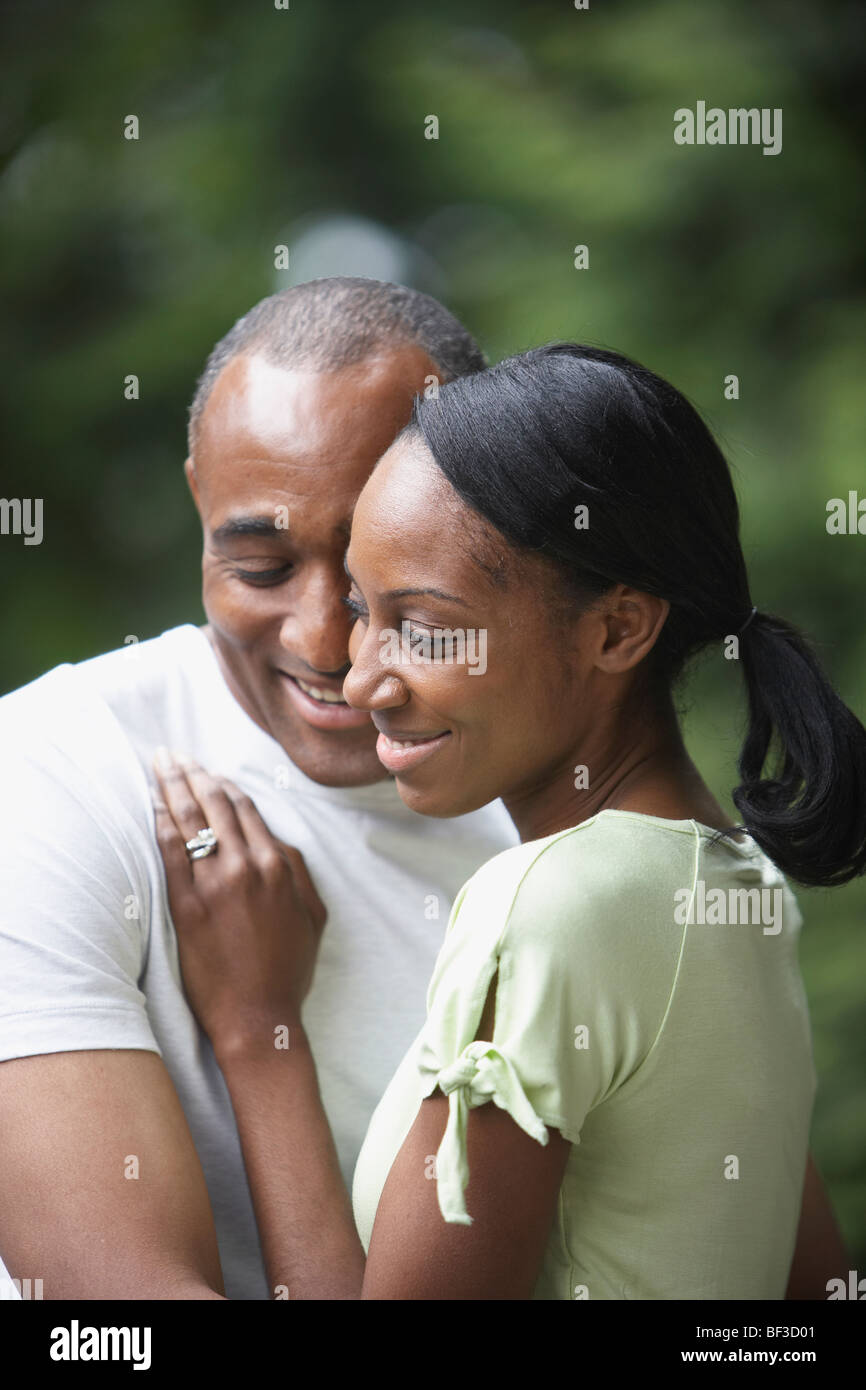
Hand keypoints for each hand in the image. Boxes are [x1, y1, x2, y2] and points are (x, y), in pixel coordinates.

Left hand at [151, 750, 325, 1056]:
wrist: (260, 1017)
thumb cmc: (288, 970)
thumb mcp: (313, 915)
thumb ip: (299, 872)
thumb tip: (277, 842)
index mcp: (278, 865)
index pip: (244, 809)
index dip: (222, 783)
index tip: (205, 768)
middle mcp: (246, 866)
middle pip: (213, 805)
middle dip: (190, 772)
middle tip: (170, 753)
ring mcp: (214, 885)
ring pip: (189, 820)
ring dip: (171, 787)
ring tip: (157, 766)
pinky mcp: (186, 906)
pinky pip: (170, 852)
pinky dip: (160, 823)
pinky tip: (150, 805)